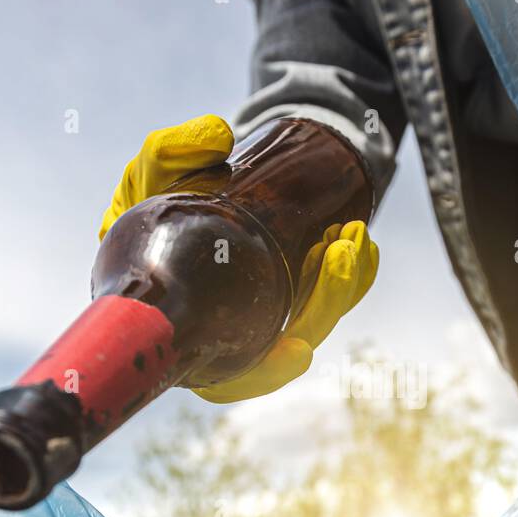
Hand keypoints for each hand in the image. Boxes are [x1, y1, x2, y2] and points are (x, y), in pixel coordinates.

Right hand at [100, 114, 378, 403]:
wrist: (189, 178)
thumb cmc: (158, 191)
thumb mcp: (154, 169)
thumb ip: (171, 153)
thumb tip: (218, 139)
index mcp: (186, 323)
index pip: (226, 378)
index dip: (263, 373)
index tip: (297, 349)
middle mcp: (232, 329)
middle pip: (289, 344)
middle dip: (325, 303)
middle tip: (340, 250)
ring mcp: (267, 310)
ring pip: (316, 320)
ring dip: (345, 285)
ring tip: (354, 235)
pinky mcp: (295, 290)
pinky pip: (331, 296)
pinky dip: (354, 275)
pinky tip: (363, 243)